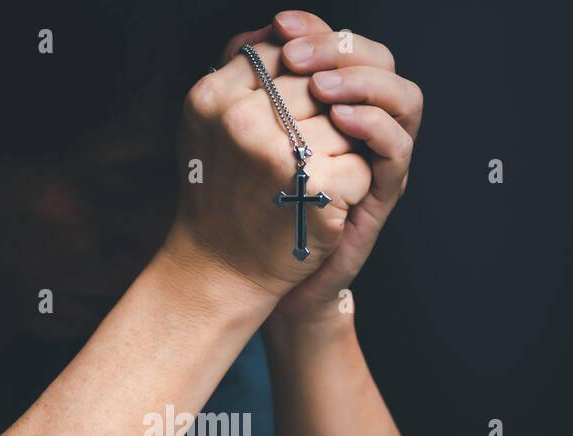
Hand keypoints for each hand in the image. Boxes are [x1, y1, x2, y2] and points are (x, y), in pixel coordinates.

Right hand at [163, 24, 372, 300]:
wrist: (219, 272)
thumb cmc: (223, 195)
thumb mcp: (214, 126)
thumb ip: (244, 72)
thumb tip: (285, 25)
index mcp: (211, 97)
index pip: (280, 53)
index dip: (303, 79)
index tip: (302, 110)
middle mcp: (240, 120)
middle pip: (320, 87)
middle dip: (325, 120)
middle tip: (304, 157)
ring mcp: (279, 155)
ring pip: (347, 125)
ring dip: (341, 156)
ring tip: (310, 184)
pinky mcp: (314, 189)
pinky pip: (361, 166)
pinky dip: (352, 190)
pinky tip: (324, 209)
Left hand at [265, 10, 423, 327]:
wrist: (255, 275)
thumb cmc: (249, 203)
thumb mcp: (244, 138)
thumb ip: (251, 91)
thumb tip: (249, 39)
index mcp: (336, 105)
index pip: (344, 46)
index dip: (318, 29)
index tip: (281, 27)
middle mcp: (365, 125)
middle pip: (382, 61)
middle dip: (340, 49)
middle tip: (299, 57)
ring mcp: (379, 158)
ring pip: (405, 98)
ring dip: (365, 84)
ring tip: (323, 88)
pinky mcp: (382, 194)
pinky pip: (398, 150)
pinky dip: (377, 127)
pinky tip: (342, 121)